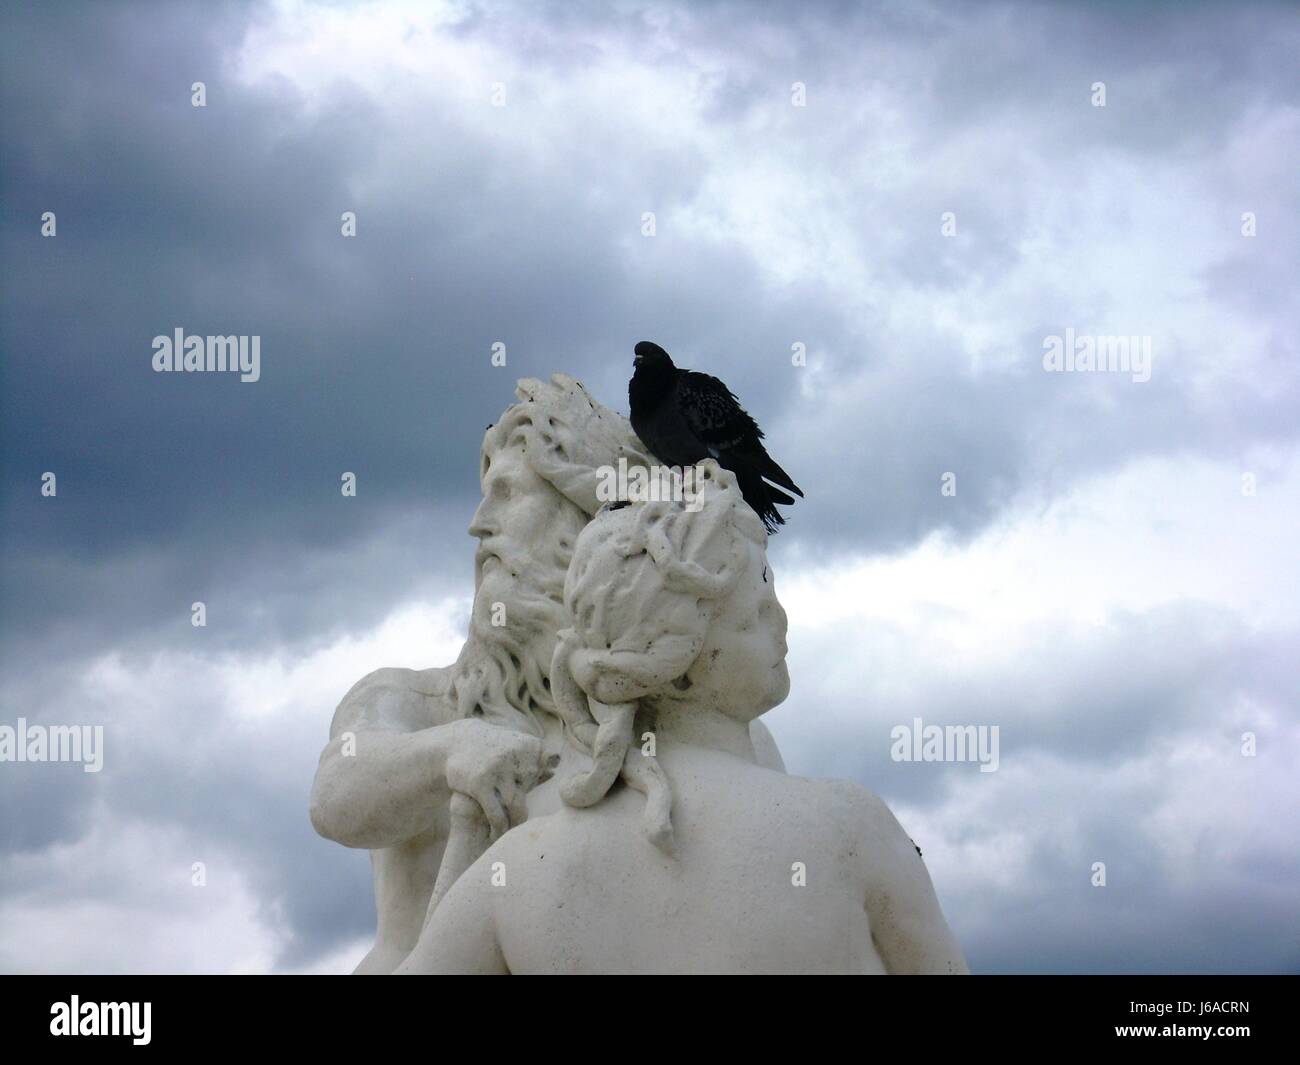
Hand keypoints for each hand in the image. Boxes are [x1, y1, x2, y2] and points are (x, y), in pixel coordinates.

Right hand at [442, 718, 545, 841]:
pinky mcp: (481, 783)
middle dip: (521, 805)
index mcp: (528, 745)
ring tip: (510, 833)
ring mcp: (498, 769)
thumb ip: (535, 756)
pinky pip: (497, 813)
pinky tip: (495, 835)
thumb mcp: (514, 745)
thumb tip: (557, 763)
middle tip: (519, 822)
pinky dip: (499, 828)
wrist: (456, 741)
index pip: (540, 774)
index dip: (531, 785)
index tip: (522, 793)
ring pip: (515, 806)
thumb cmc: (492, 746)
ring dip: (513, 823)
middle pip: (528, 790)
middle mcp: (516, 756)